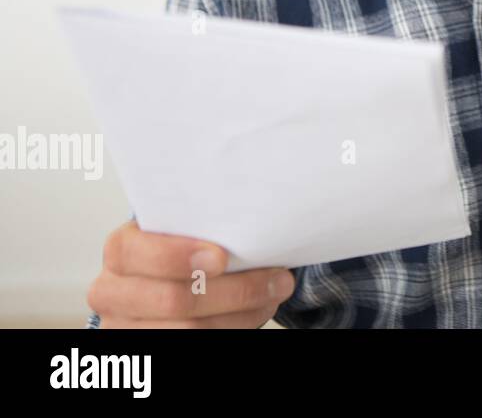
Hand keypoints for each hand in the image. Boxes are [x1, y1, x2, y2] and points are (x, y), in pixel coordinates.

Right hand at [88, 220, 294, 327]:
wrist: (167, 278)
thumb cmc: (184, 247)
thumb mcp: (183, 229)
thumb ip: (203, 224)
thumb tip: (257, 220)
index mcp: (121, 251)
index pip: (135, 253)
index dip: (178, 256)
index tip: (222, 257)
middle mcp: (112, 292)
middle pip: (173, 299)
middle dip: (235, 290)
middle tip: (279, 279)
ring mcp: (126, 328)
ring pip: (190, 331)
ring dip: (243, 313)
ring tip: (276, 293)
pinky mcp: (146, 352)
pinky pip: (197, 346)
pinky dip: (237, 328)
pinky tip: (258, 311)